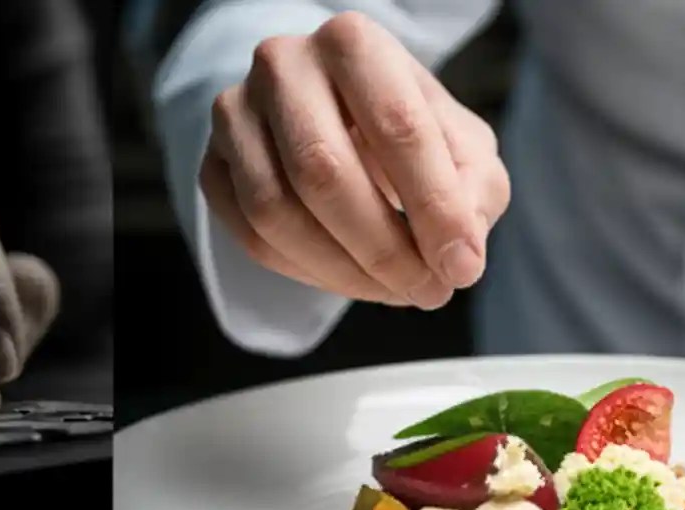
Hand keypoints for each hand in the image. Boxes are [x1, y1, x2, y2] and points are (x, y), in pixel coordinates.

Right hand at [200, 11, 509, 308]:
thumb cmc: (401, 128)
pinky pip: (248, 236)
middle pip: (323, 171)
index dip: (433, 207)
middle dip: (382, 249)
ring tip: (390, 290)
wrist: (332, 112)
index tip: (460, 270)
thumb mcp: (459, 145)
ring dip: (340, 270)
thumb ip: (472, 192)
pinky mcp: (211, 164)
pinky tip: (344, 277)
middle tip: (426, 291)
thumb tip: (457, 258)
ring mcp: (235, 115)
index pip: (396, 127)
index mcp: (353, 43)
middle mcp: (283, 65)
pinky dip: (303, 272)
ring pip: (275, 211)